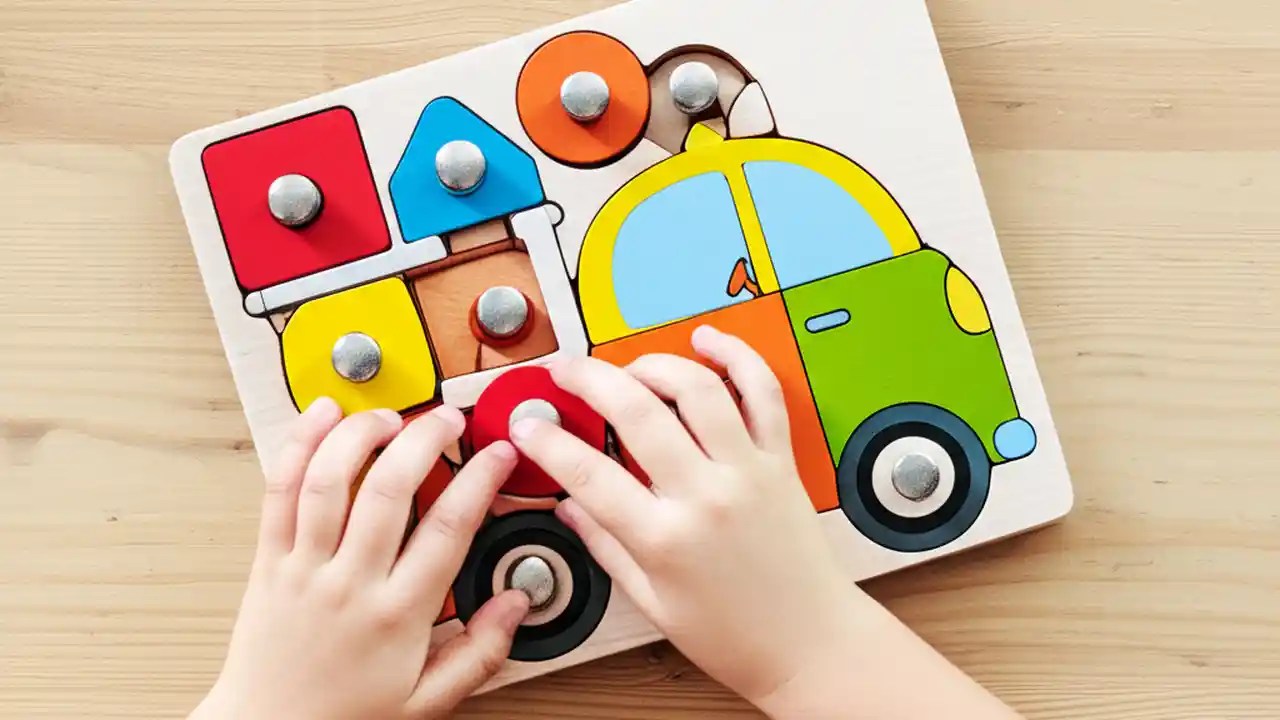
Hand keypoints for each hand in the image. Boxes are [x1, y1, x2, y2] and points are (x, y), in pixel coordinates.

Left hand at [192, 400, 529, 719]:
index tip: (499, 454)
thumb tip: (516, 605)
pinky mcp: (269, 560)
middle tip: (448, 418)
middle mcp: (349, 584)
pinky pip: (278, 492)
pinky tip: (322, 416)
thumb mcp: (427, 700)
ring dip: (360, 434)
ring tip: (390, 414)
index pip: (447, 529)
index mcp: (396, 616)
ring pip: (328, 481)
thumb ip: (480, 652)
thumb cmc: (343, 717)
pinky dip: (298, 445)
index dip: (480, 480)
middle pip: (388, 489)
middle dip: (425, 438)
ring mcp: (304, 568)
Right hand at [509, 326, 867, 710]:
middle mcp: (707, 496)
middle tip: (564, 371)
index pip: (588, 474)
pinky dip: (738, 356)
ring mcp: (747, 471)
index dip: (546, 442)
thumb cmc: (735, 636)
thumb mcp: (653, 603)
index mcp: (665, 539)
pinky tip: (708, 339)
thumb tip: (568, 507)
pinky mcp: (781, 460)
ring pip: (697, 388)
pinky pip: (763, 393)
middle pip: (636, 411)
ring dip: (653, 362)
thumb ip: (606, 546)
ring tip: (627, 366)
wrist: (811, 644)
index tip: (527, 425)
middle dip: (588, 379)